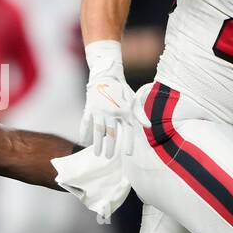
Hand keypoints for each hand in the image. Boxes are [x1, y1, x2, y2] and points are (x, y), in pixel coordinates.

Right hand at [79, 40, 137, 158]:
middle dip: (110, 147)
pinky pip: (86, 123)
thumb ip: (139, 114)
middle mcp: (112, 112)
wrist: (106, 75)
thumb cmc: (121, 90)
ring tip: (97, 154)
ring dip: (97, 143)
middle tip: (109, 157)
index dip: (128, 142)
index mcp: (124, 111)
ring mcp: (99, 110)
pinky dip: (84, 133)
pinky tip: (84, 142)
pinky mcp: (90, 108)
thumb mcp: (132, 100)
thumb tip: (149, 126)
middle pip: (111, 134)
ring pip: (98, 131)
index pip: (127, 130)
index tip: (128, 154)